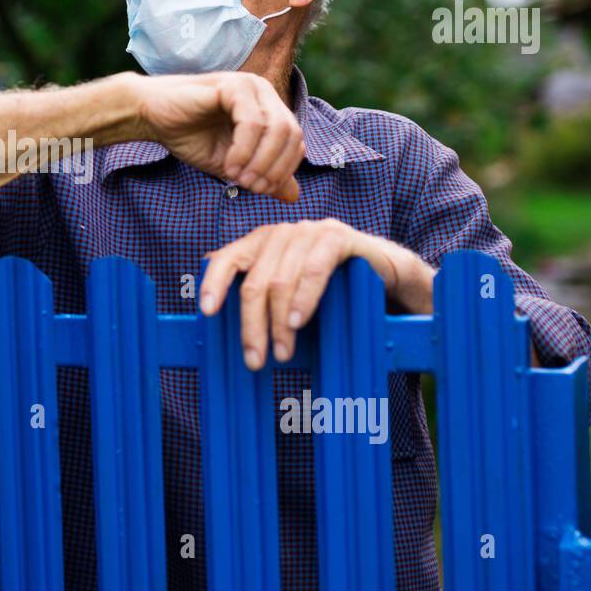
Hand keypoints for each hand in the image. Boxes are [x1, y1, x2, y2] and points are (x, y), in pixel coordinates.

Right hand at [135, 71, 303, 202]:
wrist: (152, 118)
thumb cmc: (190, 136)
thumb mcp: (232, 164)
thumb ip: (263, 176)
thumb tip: (294, 197)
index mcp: (268, 108)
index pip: (295, 141)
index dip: (283, 170)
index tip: (258, 191)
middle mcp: (264, 92)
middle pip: (291, 134)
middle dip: (274, 168)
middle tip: (249, 187)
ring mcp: (250, 85)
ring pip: (276, 129)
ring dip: (260, 161)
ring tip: (238, 179)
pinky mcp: (232, 85)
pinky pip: (252, 122)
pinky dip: (244, 149)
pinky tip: (229, 165)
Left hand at [199, 219, 434, 369]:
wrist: (382, 271)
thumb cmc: (329, 284)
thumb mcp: (288, 287)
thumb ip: (257, 290)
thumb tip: (210, 304)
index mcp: (260, 242)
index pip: (227, 259)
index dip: (213, 285)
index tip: (207, 312)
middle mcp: (280, 233)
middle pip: (255, 282)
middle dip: (252, 325)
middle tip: (255, 359)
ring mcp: (309, 231)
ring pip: (281, 280)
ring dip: (279, 322)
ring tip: (282, 352)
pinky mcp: (337, 237)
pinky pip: (314, 269)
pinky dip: (304, 299)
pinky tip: (298, 322)